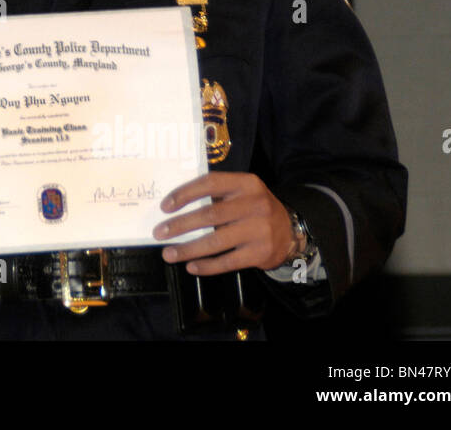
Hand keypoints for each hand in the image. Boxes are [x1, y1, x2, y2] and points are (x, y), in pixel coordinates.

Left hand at [152, 172, 294, 274]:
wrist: (290, 231)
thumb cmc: (253, 208)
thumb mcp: (241, 192)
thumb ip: (215, 194)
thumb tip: (174, 206)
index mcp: (246, 183)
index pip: (210, 184)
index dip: (184, 194)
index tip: (164, 207)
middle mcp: (255, 204)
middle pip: (210, 215)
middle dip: (180, 225)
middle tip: (159, 232)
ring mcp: (259, 230)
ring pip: (216, 241)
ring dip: (188, 249)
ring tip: (168, 254)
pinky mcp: (260, 253)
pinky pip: (228, 261)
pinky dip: (207, 266)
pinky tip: (191, 266)